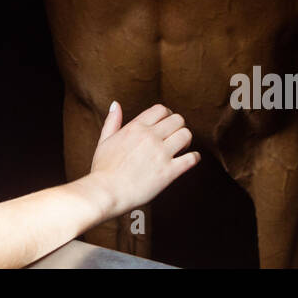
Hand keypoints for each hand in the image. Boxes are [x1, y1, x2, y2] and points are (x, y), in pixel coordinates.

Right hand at [86, 102, 199, 217]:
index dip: (167, 115)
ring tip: (182, 147)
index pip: (161, 109)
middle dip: (178, 126)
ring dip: (187, 140)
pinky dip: (194, 157)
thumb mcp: (104, 140)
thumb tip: (115, 104)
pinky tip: (190, 159)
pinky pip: (191, 158)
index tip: (167, 123)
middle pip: (178, 119)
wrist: (105, 193)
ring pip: (186, 135)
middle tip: (175, 136)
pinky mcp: (168, 172)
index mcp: (135, 127)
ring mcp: (160, 154)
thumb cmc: (103, 169)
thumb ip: (112, 121)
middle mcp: (150, 136)